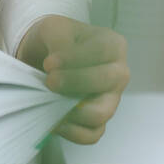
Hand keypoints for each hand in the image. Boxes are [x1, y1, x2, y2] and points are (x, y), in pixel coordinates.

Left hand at [15, 14, 129, 143]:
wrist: (44, 58)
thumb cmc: (55, 39)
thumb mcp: (54, 28)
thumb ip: (59, 41)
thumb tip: (56, 66)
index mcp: (113, 45)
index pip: (100, 53)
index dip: (74, 60)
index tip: (48, 63)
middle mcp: (118, 73)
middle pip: (104, 82)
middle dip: (74, 83)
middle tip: (49, 81)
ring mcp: (112, 99)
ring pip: (100, 113)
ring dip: (71, 110)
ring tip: (49, 101)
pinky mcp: (100, 121)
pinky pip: (92, 134)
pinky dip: (71, 131)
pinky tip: (53, 120)